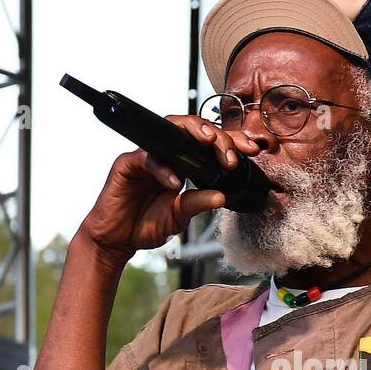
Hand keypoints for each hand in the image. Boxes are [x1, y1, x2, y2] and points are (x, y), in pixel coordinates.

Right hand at [77, 115, 261, 262]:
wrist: (117, 239)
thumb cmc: (146, 224)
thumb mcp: (180, 216)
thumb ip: (198, 204)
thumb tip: (221, 196)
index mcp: (183, 164)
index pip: (210, 145)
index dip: (232, 143)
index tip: (253, 150)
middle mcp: (166, 154)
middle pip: (194, 130)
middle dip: (217, 136)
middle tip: (232, 152)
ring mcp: (147, 156)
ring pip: (171, 130)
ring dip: (193, 133)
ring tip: (210, 145)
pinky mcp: (127, 163)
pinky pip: (147, 158)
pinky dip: (162, 168)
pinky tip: (174, 183)